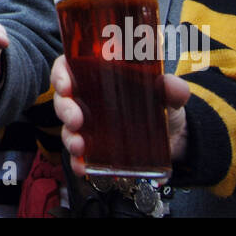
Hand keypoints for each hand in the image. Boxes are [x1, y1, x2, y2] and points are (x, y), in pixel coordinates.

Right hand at [51, 56, 189, 176]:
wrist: (175, 137)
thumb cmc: (162, 104)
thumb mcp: (168, 93)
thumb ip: (173, 88)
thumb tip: (172, 86)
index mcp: (98, 76)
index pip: (68, 68)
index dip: (60, 75)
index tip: (65, 85)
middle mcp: (88, 99)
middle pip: (63, 99)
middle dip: (64, 109)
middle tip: (75, 119)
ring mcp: (90, 125)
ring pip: (67, 128)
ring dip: (69, 137)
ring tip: (79, 146)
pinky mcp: (95, 148)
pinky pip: (79, 155)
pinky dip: (78, 161)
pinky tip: (83, 167)